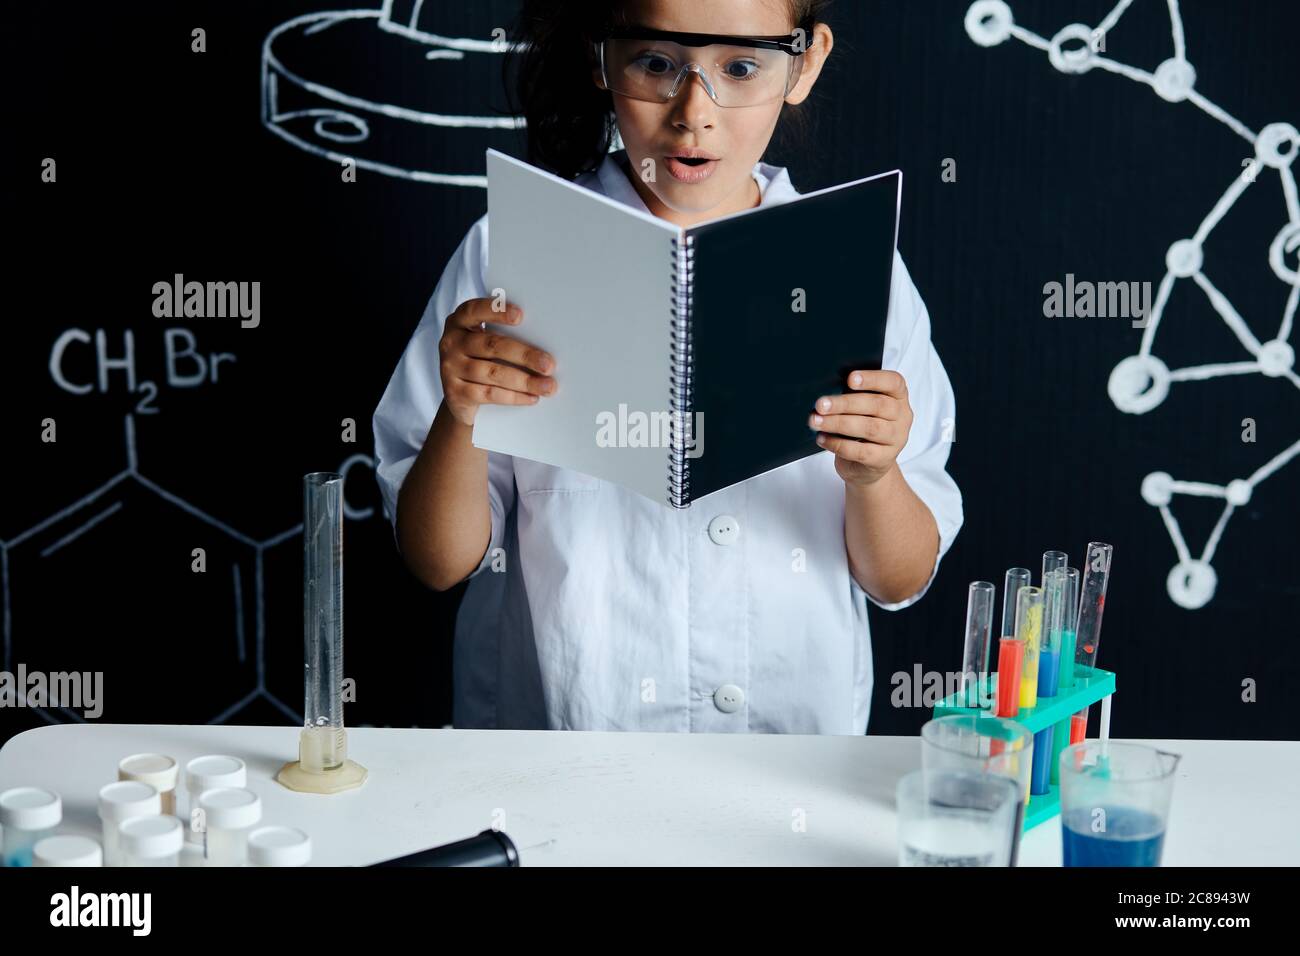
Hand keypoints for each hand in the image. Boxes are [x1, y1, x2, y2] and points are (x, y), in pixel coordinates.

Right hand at [439, 298, 555, 426]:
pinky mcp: (454, 392)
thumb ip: (502, 335)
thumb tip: (543, 343)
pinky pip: (489, 394)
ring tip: (547, 386)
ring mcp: (450, 368)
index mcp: (459, 321)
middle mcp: (451, 342)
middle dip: (524, 355)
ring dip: (524, 381)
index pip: (474, 310)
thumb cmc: (479, 359)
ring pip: (493, 373)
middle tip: (549, 365)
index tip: (520, 316)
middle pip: (492, 345)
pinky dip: (514, 397)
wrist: (458, 394)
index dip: (496, 311)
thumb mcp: (483, 341)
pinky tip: (531, 397)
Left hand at [808, 369, 912, 486]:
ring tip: (816, 421)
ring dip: (839, 423)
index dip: (872, 379)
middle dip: (845, 404)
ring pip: (869, 428)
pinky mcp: (884, 459)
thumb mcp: (861, 408)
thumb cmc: (861, 426)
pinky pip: (861, 451)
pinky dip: (838, 444)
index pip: (893, 382)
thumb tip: (826, 393)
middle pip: (877, 405)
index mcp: (899, 396)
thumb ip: (852, 395)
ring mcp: (896, 439)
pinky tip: (822, 438)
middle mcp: (902, 416)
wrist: (867, 465)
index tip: (850, 379)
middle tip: (821, 405)